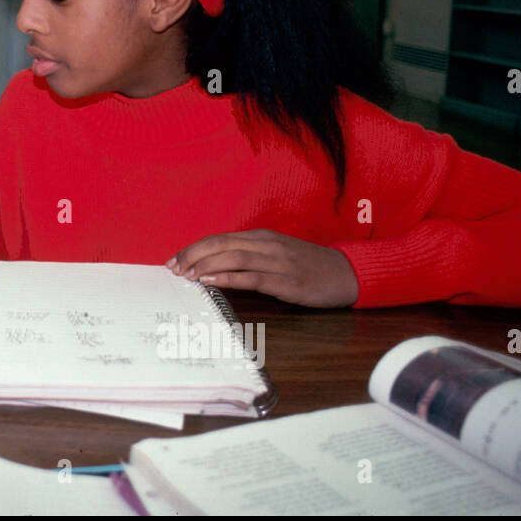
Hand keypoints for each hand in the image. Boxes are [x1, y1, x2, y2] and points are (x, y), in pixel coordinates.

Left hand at [166, 229, 358, 307]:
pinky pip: (253, 277)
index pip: (219, 238)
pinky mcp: (287, 282)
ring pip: (234, 257)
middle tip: (173, 269)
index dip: (194, 248)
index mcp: (262, 237)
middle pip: (221, 244)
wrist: (347, 273)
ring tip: (187, 275)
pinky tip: (212, 283)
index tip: (174, 260)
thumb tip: (214, 267)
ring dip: (206, 265)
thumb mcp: (276, 255)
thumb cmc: (308, 266)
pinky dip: (229, 278)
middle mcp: (267, 245)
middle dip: (193, 255)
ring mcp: (278, 262)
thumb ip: (249, 257)